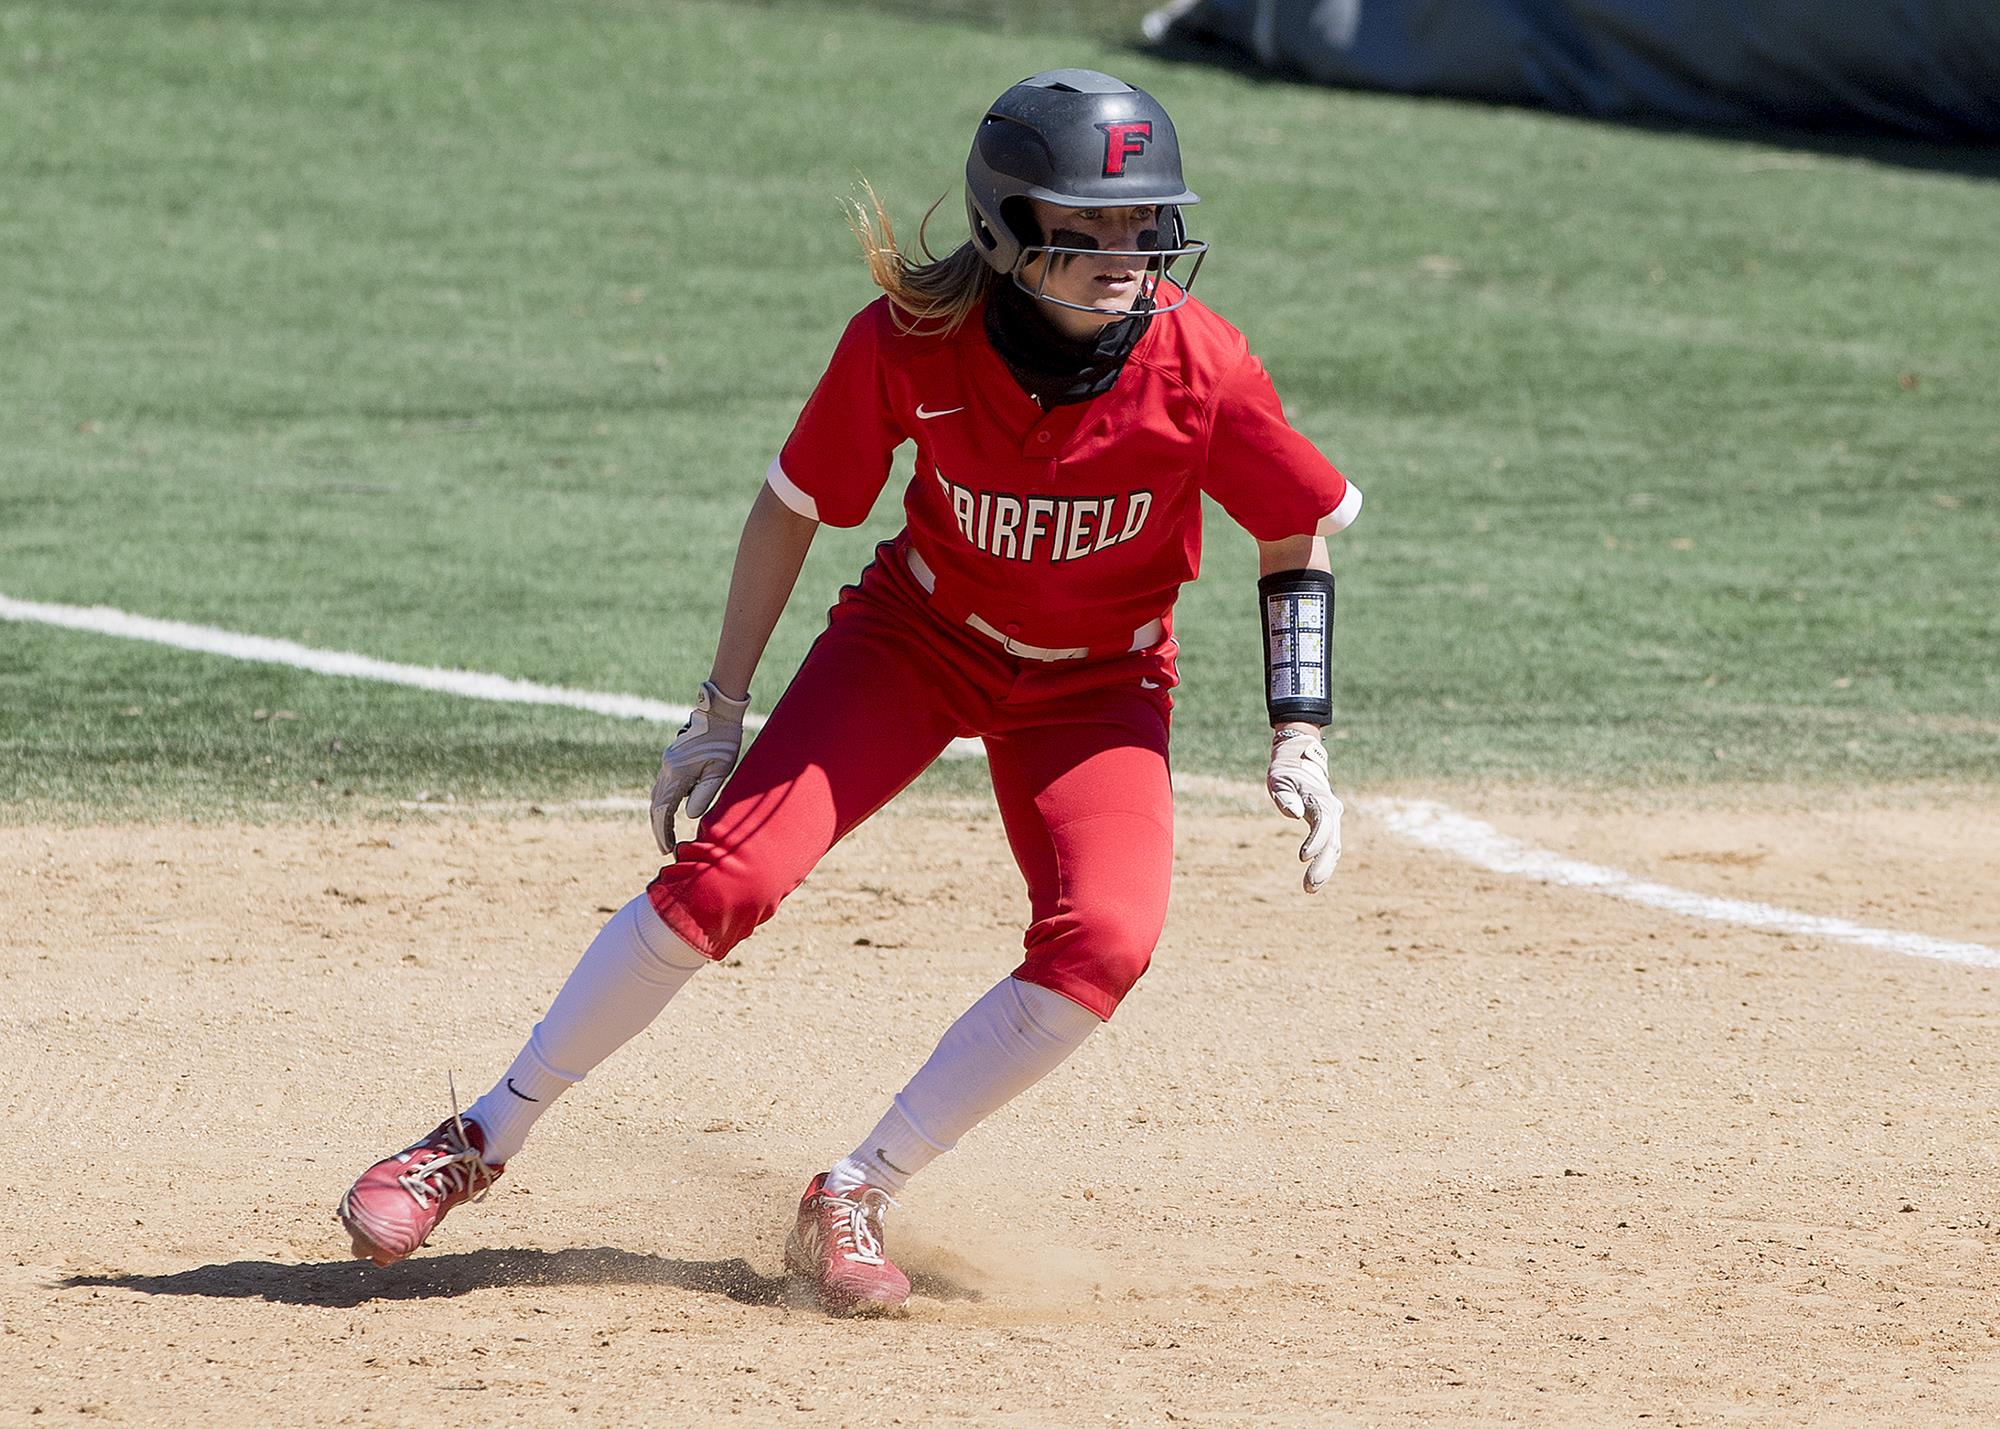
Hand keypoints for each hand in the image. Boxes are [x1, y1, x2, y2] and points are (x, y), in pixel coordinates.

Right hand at [650, 682, 750, 855]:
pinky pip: (664, 786)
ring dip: (661, 816)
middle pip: (656, 805)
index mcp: (677, 773)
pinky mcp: (672, 760)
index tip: (667, 848)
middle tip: (665, 848)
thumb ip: (704, 794)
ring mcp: (668, 763)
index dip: (664, 832)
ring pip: (657, 795)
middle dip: (659, 828)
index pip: (664, 810)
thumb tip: (688, 816)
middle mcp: (667, 768)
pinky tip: (673, 812)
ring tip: (668, 835)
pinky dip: (665, 803)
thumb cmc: (724, 742)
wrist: (719, 713)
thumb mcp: (719, 771)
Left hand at [1266, 727, 1342, 893]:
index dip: (1315, 841)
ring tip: (1309, 889)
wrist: (1298, 760)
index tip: (1302, 857)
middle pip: (1332, 842)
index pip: (1323, 823)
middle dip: (1322, 865)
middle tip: (1309, 886)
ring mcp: (1332, 818)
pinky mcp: (1328, 824)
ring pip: (1333, 848)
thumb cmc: (1285, 771)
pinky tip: (1315, 881)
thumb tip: (1294, 813)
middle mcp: (1331, 810)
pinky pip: (1330, 847)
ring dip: (1324, 869)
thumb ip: (1286, 796)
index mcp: (1320, 799)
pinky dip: (1324, 863)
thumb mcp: (1280, 779)